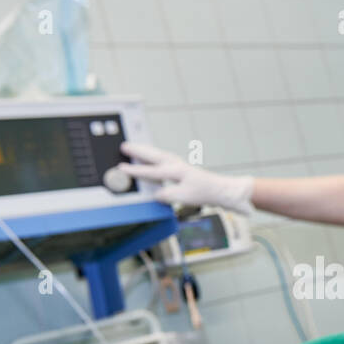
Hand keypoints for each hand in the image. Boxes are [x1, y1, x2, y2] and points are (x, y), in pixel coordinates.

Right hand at [115, 142, 254, 214]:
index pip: (151, 171)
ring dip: (146, 151)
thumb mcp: (184, 197)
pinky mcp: (182, 169)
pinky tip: (152, 159)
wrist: (221, 191)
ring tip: (134, 148)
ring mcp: (179, 165)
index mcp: (175, 171)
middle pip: (153, 155)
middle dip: (138, 151)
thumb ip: (167, 195)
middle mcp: (176, 165)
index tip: (122, 168)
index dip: (135, 171)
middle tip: (124, 146)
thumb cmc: (205, 193)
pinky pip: (164, 159)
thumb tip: (155, 194)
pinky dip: (155, 157)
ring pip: (158, 155)